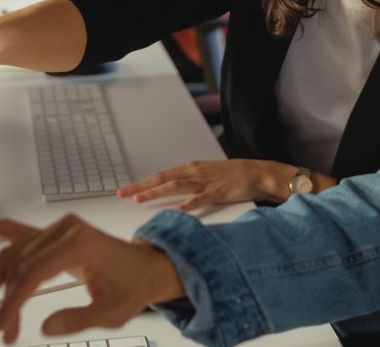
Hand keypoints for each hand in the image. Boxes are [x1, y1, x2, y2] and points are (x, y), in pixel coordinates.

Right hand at [0, 213, 184, 342]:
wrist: (145, 268)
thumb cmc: (132, 286)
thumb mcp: (113, 312)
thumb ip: (80, 319)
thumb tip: (45, 326)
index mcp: (80, 242)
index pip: (33, 273)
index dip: (13, 302)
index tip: (1, 326)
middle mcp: (65, 229)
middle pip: (18, 263)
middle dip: (0, 298)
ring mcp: (56, 228)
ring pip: (11, 253)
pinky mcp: (50, 234)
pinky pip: (13, 231)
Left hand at [117, 159, 295, 208]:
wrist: (258, 173)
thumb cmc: (234, 175)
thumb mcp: (208, 175)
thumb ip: (191, 182)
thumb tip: (175, 190)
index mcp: (191, 168)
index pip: (162, 175)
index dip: (143, 182)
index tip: (126, 189)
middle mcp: (194, 172)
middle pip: (162, 178)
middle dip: (140, 186)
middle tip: (122, 193)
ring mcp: (204, 182)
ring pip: (174, 186)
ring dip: (155, 192)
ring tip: (138, 199)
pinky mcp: (216, 192)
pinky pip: (197, 200)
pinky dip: (184, 205)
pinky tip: (172, 210)